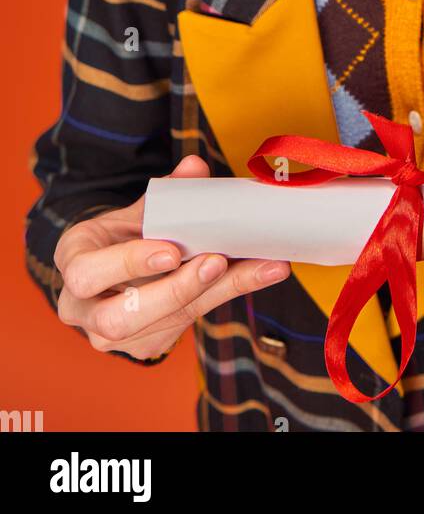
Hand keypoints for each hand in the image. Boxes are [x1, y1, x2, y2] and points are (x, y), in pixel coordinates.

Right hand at [54, 154, 291, 360]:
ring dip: (213, 294)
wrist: (113, 272)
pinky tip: (259, 273)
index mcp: (74, 265)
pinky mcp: (145, 346)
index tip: (172, 251)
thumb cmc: (120, 237)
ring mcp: (112, 337)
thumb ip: (163, 194)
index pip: (88, 274)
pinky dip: (226, 295)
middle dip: (175, 291)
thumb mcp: (132, 212)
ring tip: (258, 266)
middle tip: (217, 263)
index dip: (130, 265)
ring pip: (162, 326)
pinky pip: (186, 325)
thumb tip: (196, 167)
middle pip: (121, 319)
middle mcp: (84, 311)